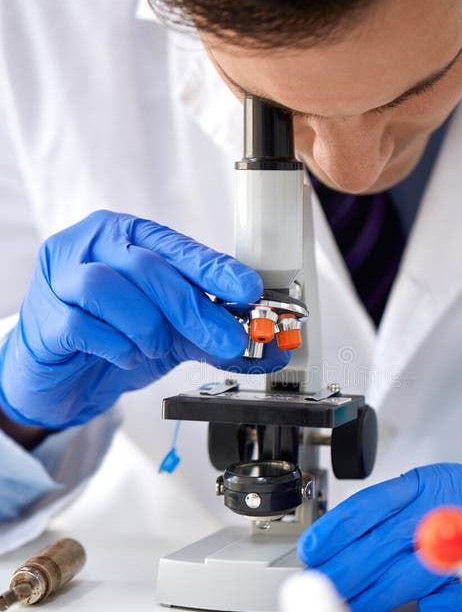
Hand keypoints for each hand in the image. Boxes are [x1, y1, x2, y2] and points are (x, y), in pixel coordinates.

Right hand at [0, 210, 289, 428]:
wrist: (60, 376)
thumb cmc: (112, 336)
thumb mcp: (170, 332)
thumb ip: (212, 334)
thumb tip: (267, 348)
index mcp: (125, 236)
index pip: (175, 245)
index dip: (214, 267)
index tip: (249, 289)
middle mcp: (90, 246)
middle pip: (146, 265)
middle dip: (194, 307)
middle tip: (228, 339)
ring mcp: (60, 279)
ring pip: (106, 287)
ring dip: (146, 325)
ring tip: (155, 347)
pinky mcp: (44, 318)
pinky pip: (81, 325)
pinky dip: (115, 345)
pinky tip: (125, 355)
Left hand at [297, 462, 461, 611]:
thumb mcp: (445, 500)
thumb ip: (401, 522)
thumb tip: (342, 551)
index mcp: (439, 483)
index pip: (377, 503)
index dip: (340, 529)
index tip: (312, 551)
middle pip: (395, 536)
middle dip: (352, 567)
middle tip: (323, 592)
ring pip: (434, 561)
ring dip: (389, 586)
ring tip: (357, 605)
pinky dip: (455, 599)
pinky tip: (425, 609)